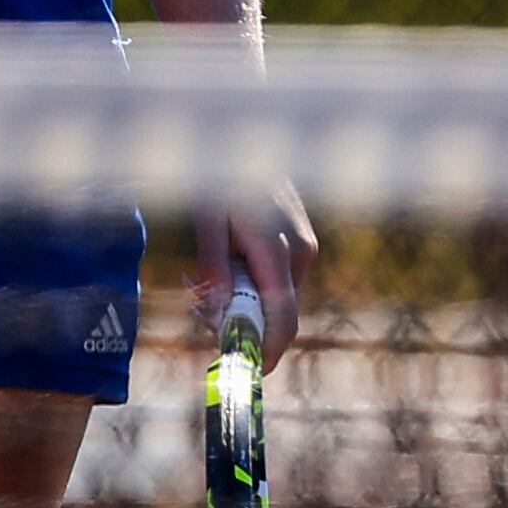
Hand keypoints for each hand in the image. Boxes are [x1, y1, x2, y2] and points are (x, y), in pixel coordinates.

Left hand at [191, 181, 318, 364]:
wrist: (243, 138)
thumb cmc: (219, 175)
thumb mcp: (207, 218)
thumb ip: (214, 265)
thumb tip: (220, 311)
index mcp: (278, 250)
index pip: (283, 317)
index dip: (270, 349)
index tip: (251, 369)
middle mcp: (300, 251)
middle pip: (282, 311)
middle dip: (248, 326)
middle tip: (203, 319)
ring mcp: (304, 243)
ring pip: (280, 293)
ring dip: (248, 303)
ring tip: (203, 290)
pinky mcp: (301, 236)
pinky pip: (280, 275)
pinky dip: (256, 283)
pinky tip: (225, 268)